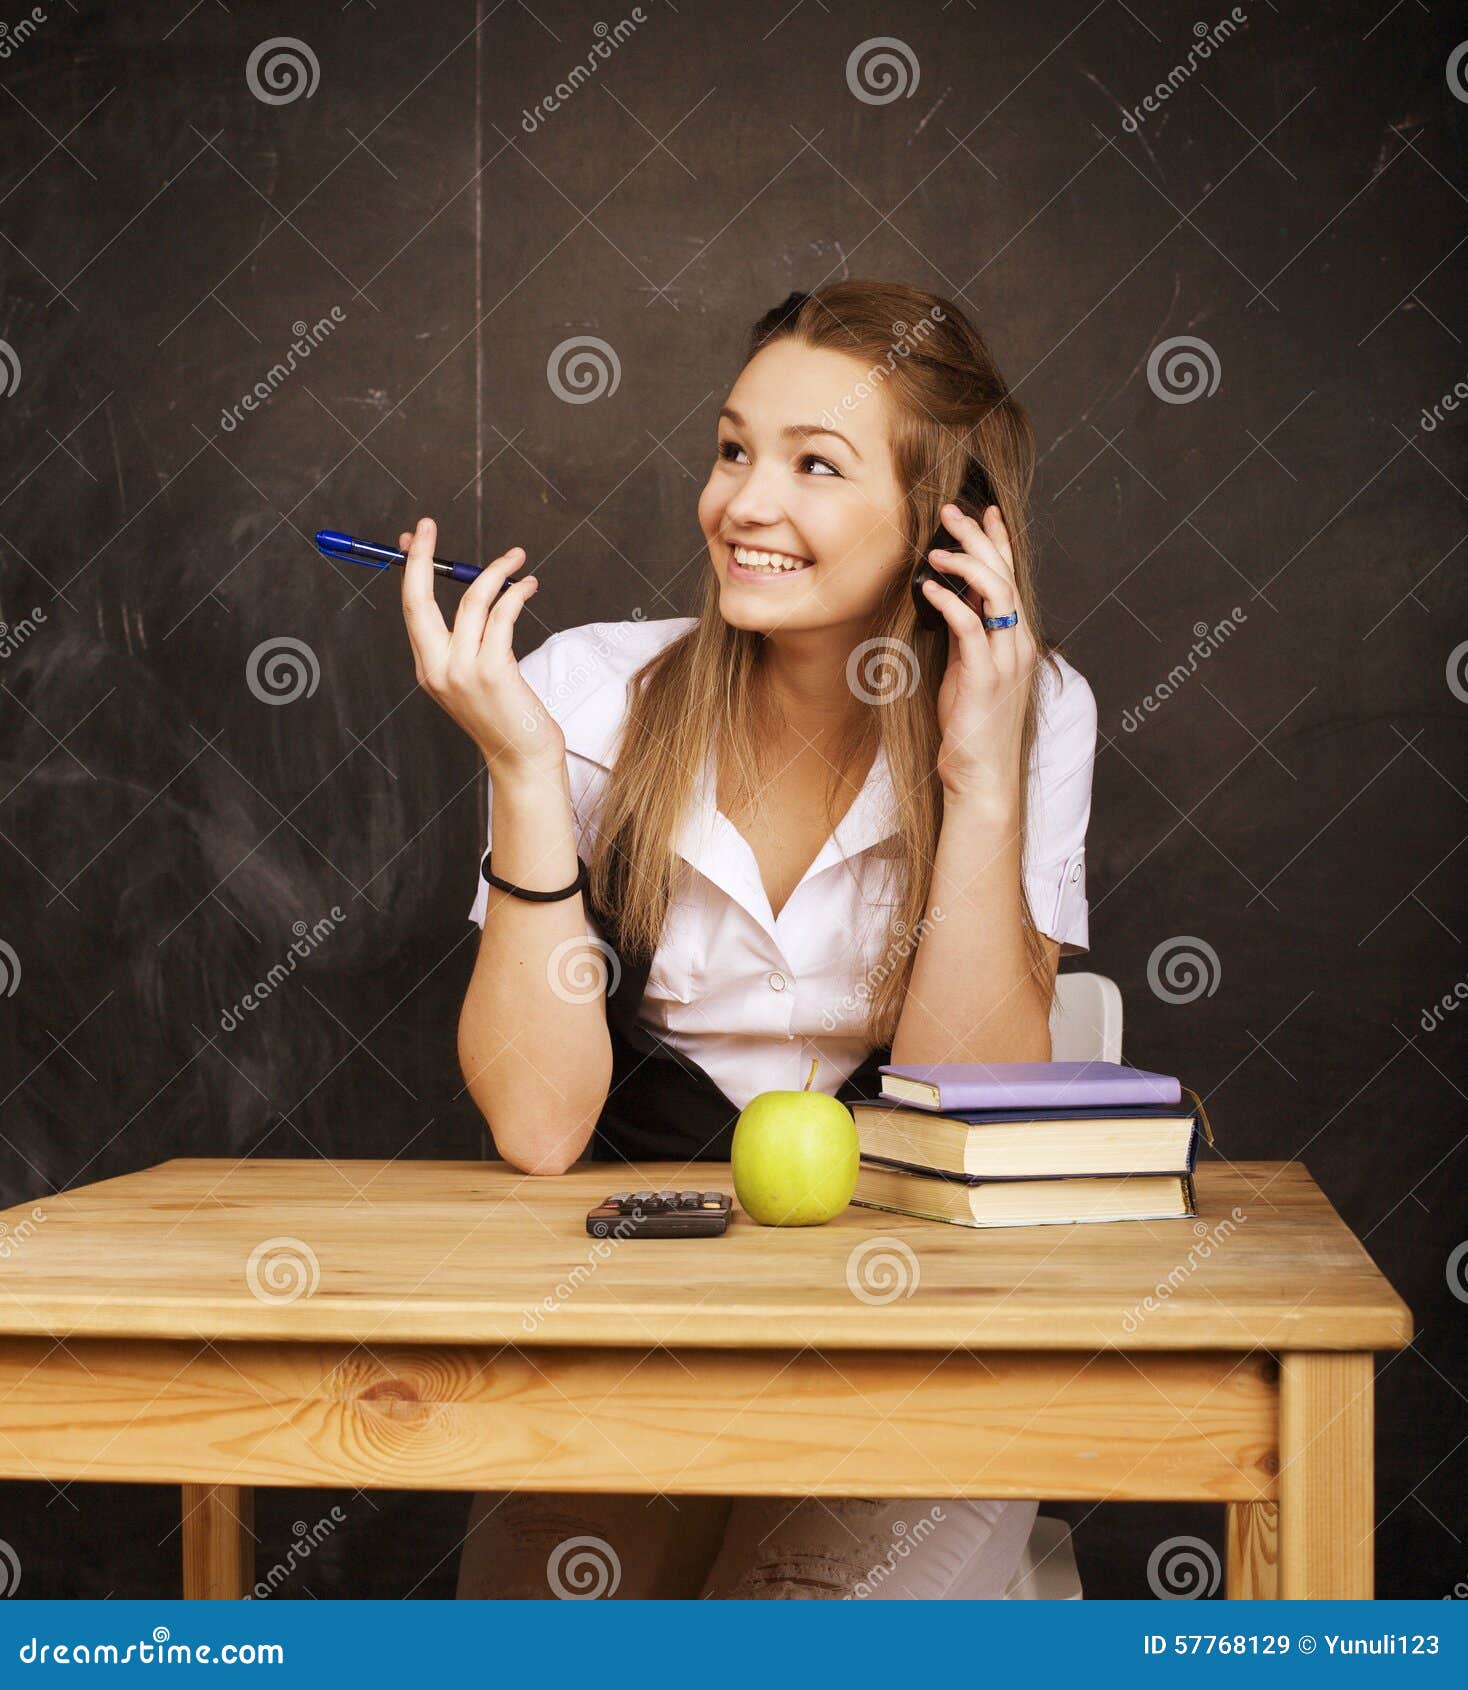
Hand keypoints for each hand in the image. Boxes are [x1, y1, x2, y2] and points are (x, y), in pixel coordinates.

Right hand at [399, 516, 565, 776]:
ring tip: (517, 557)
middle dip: (421, 558)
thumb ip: (467, 642)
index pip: (411, 610)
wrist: (522, 760)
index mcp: (428, 669)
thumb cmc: (507, 717)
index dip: (411, 570)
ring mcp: (462, 672)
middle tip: (427, 524)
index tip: (415, 539)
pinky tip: (529, 585)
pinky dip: (516, 593)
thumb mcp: (476, 679)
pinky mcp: (492, 672)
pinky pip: (501, 616)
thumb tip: (472, 593)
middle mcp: (437, 670)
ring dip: (495, 571)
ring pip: (471, 602)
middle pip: (418, 601)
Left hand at [920, 502, 1036, 806]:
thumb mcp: (968, 672)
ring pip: (996, 594)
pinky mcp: (985, 678)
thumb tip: (949, 603)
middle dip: (978, 538)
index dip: (999, 543)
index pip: (1012, 579)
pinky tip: (929, 587)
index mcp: (1016, 641)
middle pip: (1004, 576)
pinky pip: (971, 628)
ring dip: (965, 564)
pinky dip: (950, 601)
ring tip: (935, 548)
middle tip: (951, 512)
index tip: (985, 511)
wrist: (982, 776)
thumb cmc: (971, 727)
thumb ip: (965, 638)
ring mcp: (1005, 660)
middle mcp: (1018, 645)